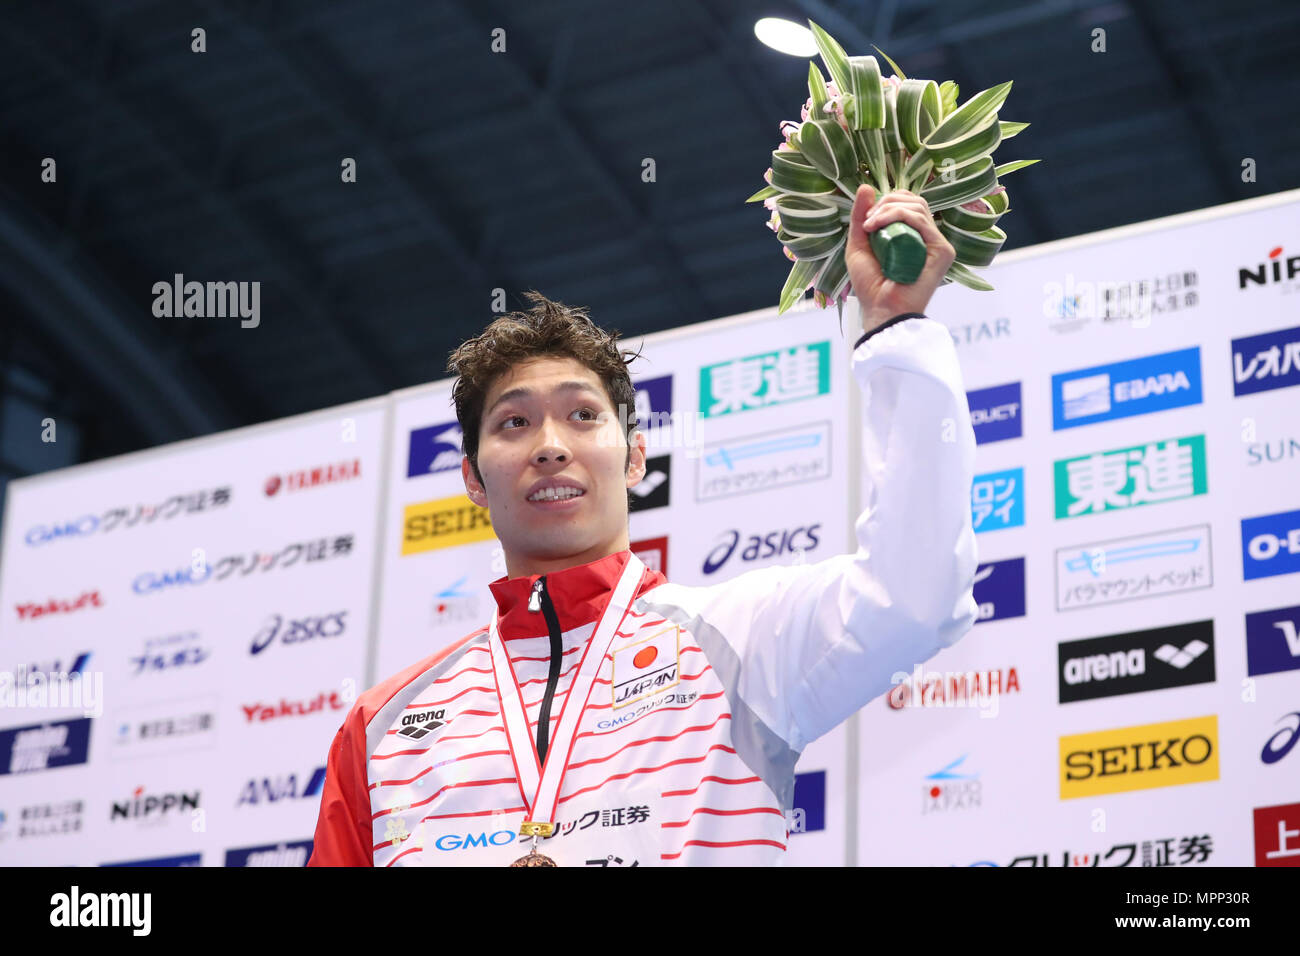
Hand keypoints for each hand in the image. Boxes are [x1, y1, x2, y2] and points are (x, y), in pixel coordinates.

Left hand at [846, 184, 955, 333]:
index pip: (908, 203)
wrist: (880, 310)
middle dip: (887, 202)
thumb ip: (860, 217)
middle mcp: (927, 238)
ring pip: (917, 207)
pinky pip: (921, 221)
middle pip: (914, 201)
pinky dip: (896, 216)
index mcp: (913, 235)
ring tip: (869, 225)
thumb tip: (866, 186)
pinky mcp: (942, 251)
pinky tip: (877, 225)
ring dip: (888, 209)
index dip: (887, 201)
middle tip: (867, 220)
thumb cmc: (870, 285)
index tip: (866, 217)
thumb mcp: (858, 245)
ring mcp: (937, 244)